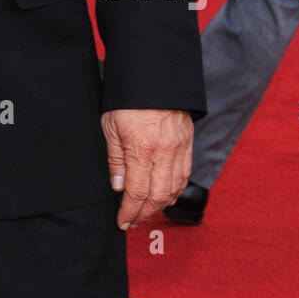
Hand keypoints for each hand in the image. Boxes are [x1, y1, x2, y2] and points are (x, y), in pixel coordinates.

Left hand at [102, 108, 192, 229]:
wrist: (154, 74)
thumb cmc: (126, 98)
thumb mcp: (110, 125)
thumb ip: (114, 158)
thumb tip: (117, 187)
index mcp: (142, 148)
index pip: (137, 192)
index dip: (129, 212)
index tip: (122, 222)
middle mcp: (164, 152)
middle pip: (157, 196)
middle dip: (144, 214)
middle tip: (132, 223)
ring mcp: (179, 148)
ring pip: (173, 188)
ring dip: (160, 206)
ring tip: (146, 213)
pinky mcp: (188, 142)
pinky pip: (184, 174)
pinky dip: (174, 190)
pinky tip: (165, 197)